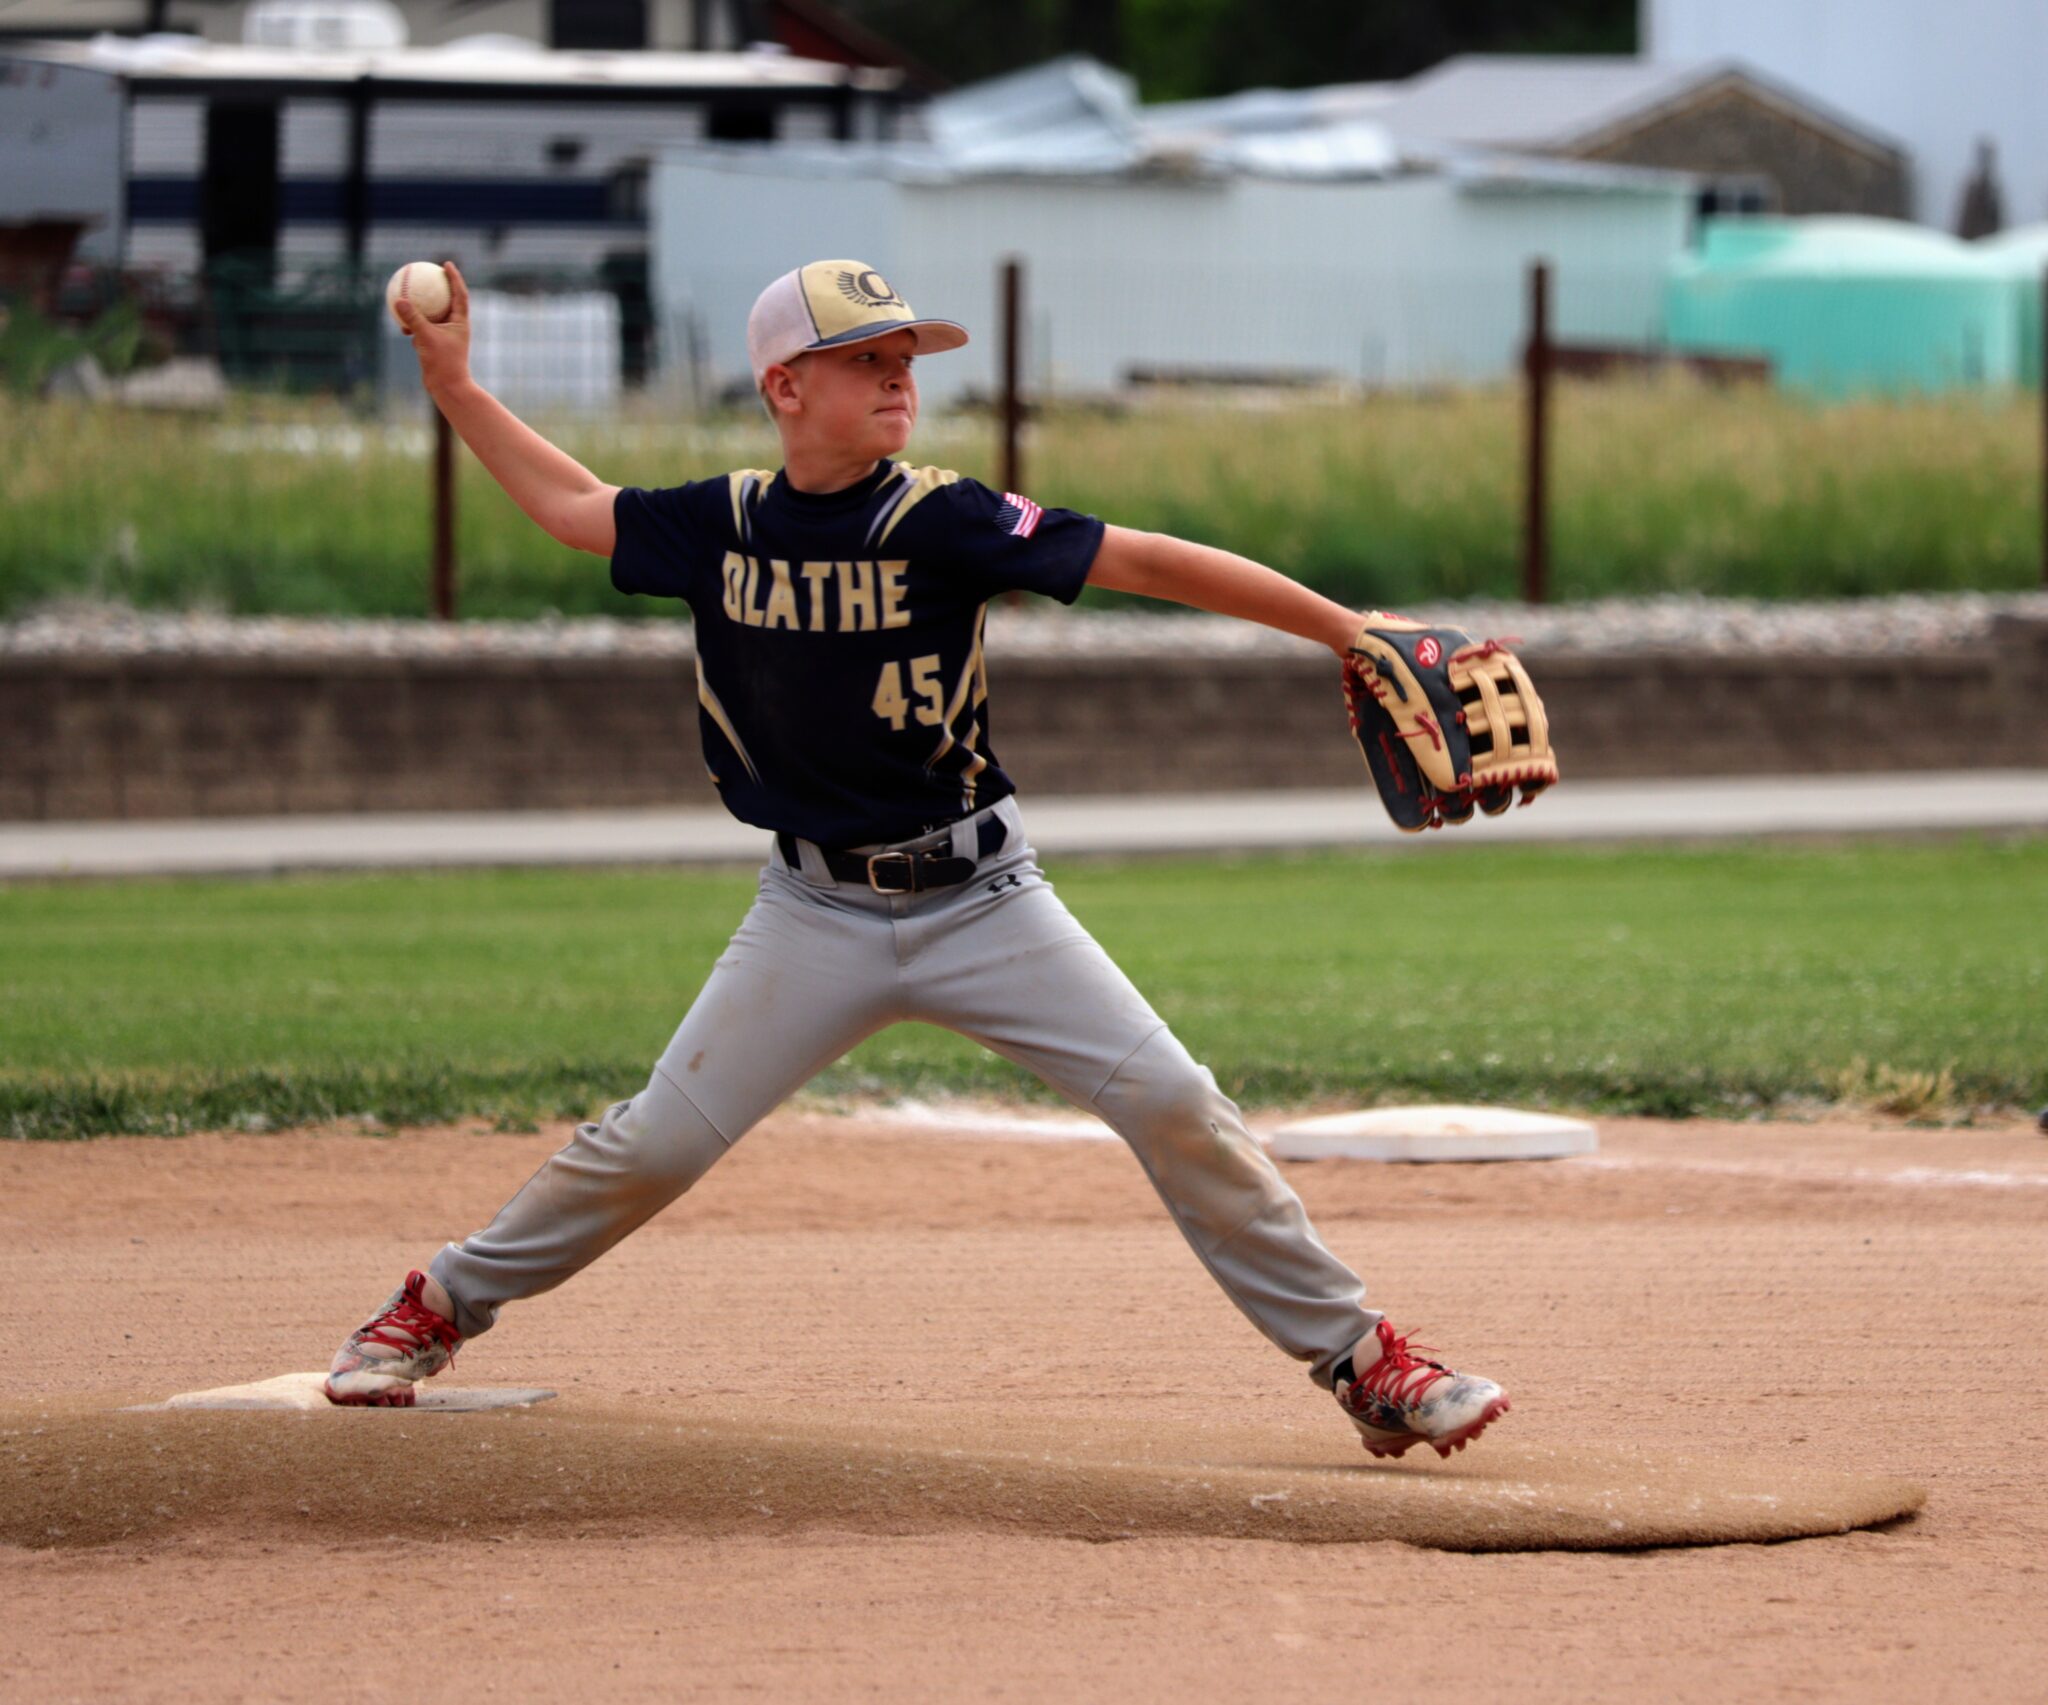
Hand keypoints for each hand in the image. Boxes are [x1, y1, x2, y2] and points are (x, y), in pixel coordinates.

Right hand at [394, 259, 471, 398]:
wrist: (447, 387)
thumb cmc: (442, 362)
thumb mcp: (425, 337)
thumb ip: (413, 318)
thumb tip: (398, 300)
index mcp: (460, 321)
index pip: (459, 293)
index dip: (454, 277)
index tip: (446, 264)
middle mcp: (454, 327)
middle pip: (447, 301)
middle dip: (438, 287)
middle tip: (428, 273)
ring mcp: (445, 336)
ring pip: (432, 316)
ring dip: (422, 307)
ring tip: (410, 295)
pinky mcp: (435, 346)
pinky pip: (423, 330)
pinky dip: (413, 326)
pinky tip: (401, 325)